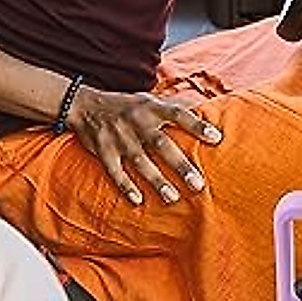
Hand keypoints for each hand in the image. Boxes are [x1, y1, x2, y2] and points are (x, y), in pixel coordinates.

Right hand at [67, 86, 222, 204]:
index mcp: (151, 107)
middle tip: (198, 184)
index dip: (197, 125)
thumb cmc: (127, 105)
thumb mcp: (148, 100)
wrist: (85, 105)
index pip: (178, 114)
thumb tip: (205, 111)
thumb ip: (172, 109)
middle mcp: (136, 121)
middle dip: (179, 164)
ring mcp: (118, 137)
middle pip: (161, 144)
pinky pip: (115, 171)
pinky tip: (138, 200)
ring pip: (140, 161)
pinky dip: (125, 185)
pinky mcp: (103, 150)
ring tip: (173, 198)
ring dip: (156, 180)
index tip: (217, 138)